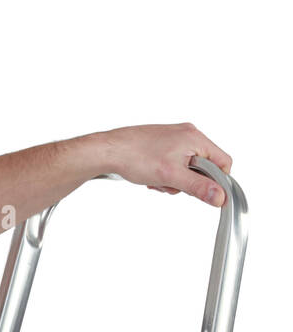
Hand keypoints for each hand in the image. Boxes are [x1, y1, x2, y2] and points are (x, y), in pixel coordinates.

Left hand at [93, 122, 232, 206]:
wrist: (108, 151)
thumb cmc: (135, 157)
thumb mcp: (171, 176)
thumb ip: (198, 187)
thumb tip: (220, 197)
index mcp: (195, 137)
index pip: (223, 162)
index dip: (218, 181)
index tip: (205, 194)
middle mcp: (187, 135)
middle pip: (205, 167)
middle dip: (188, 182)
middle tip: (171, 184)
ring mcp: (175, 139)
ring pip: (187, 169)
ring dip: (174, 181)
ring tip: (157, 180)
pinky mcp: (163, 145)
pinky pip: (175, 165)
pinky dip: (165, 175)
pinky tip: (152, 177)